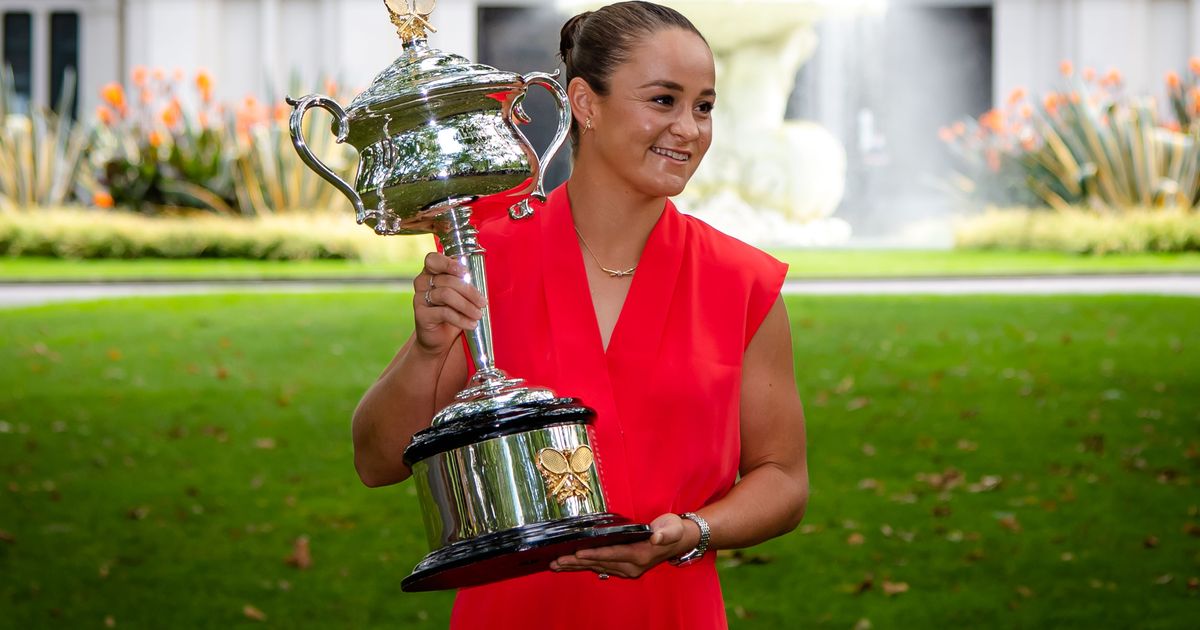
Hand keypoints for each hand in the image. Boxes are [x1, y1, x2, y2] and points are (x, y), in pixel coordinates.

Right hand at [412, 252, 485, 355]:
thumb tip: (480, 279)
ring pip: (446, 295)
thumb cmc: (452, 311)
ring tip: (478, 315)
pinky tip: (471, 324)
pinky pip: (444, 312)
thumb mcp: (459, 294)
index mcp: (431, 272)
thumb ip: (464, 283)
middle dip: (469, 291)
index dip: (449, 263)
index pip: (433, 259)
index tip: (466, 272)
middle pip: (447, 280)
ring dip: (467, 306)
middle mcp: (422, 282)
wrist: (439, 338)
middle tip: (482, 303)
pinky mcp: (420, 314)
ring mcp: (419, 298)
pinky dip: (461, 319)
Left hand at [550, 513, 700, 578]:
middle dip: (577, 562)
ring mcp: (628, 569)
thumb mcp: (671, 528)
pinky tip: (573, 564)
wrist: (679, 540)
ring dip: (577, 566)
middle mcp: (632, 566)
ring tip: (557, 565)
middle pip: (600, 563)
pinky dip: (586, 565)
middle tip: (556, 561)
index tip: (576, 553)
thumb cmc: (673, 529)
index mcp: (640, 555)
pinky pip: (601, 567)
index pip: (612, 554)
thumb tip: (656, 537)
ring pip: (598, 567)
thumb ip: (664, 533)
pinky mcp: (624, 568)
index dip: (594, 554)